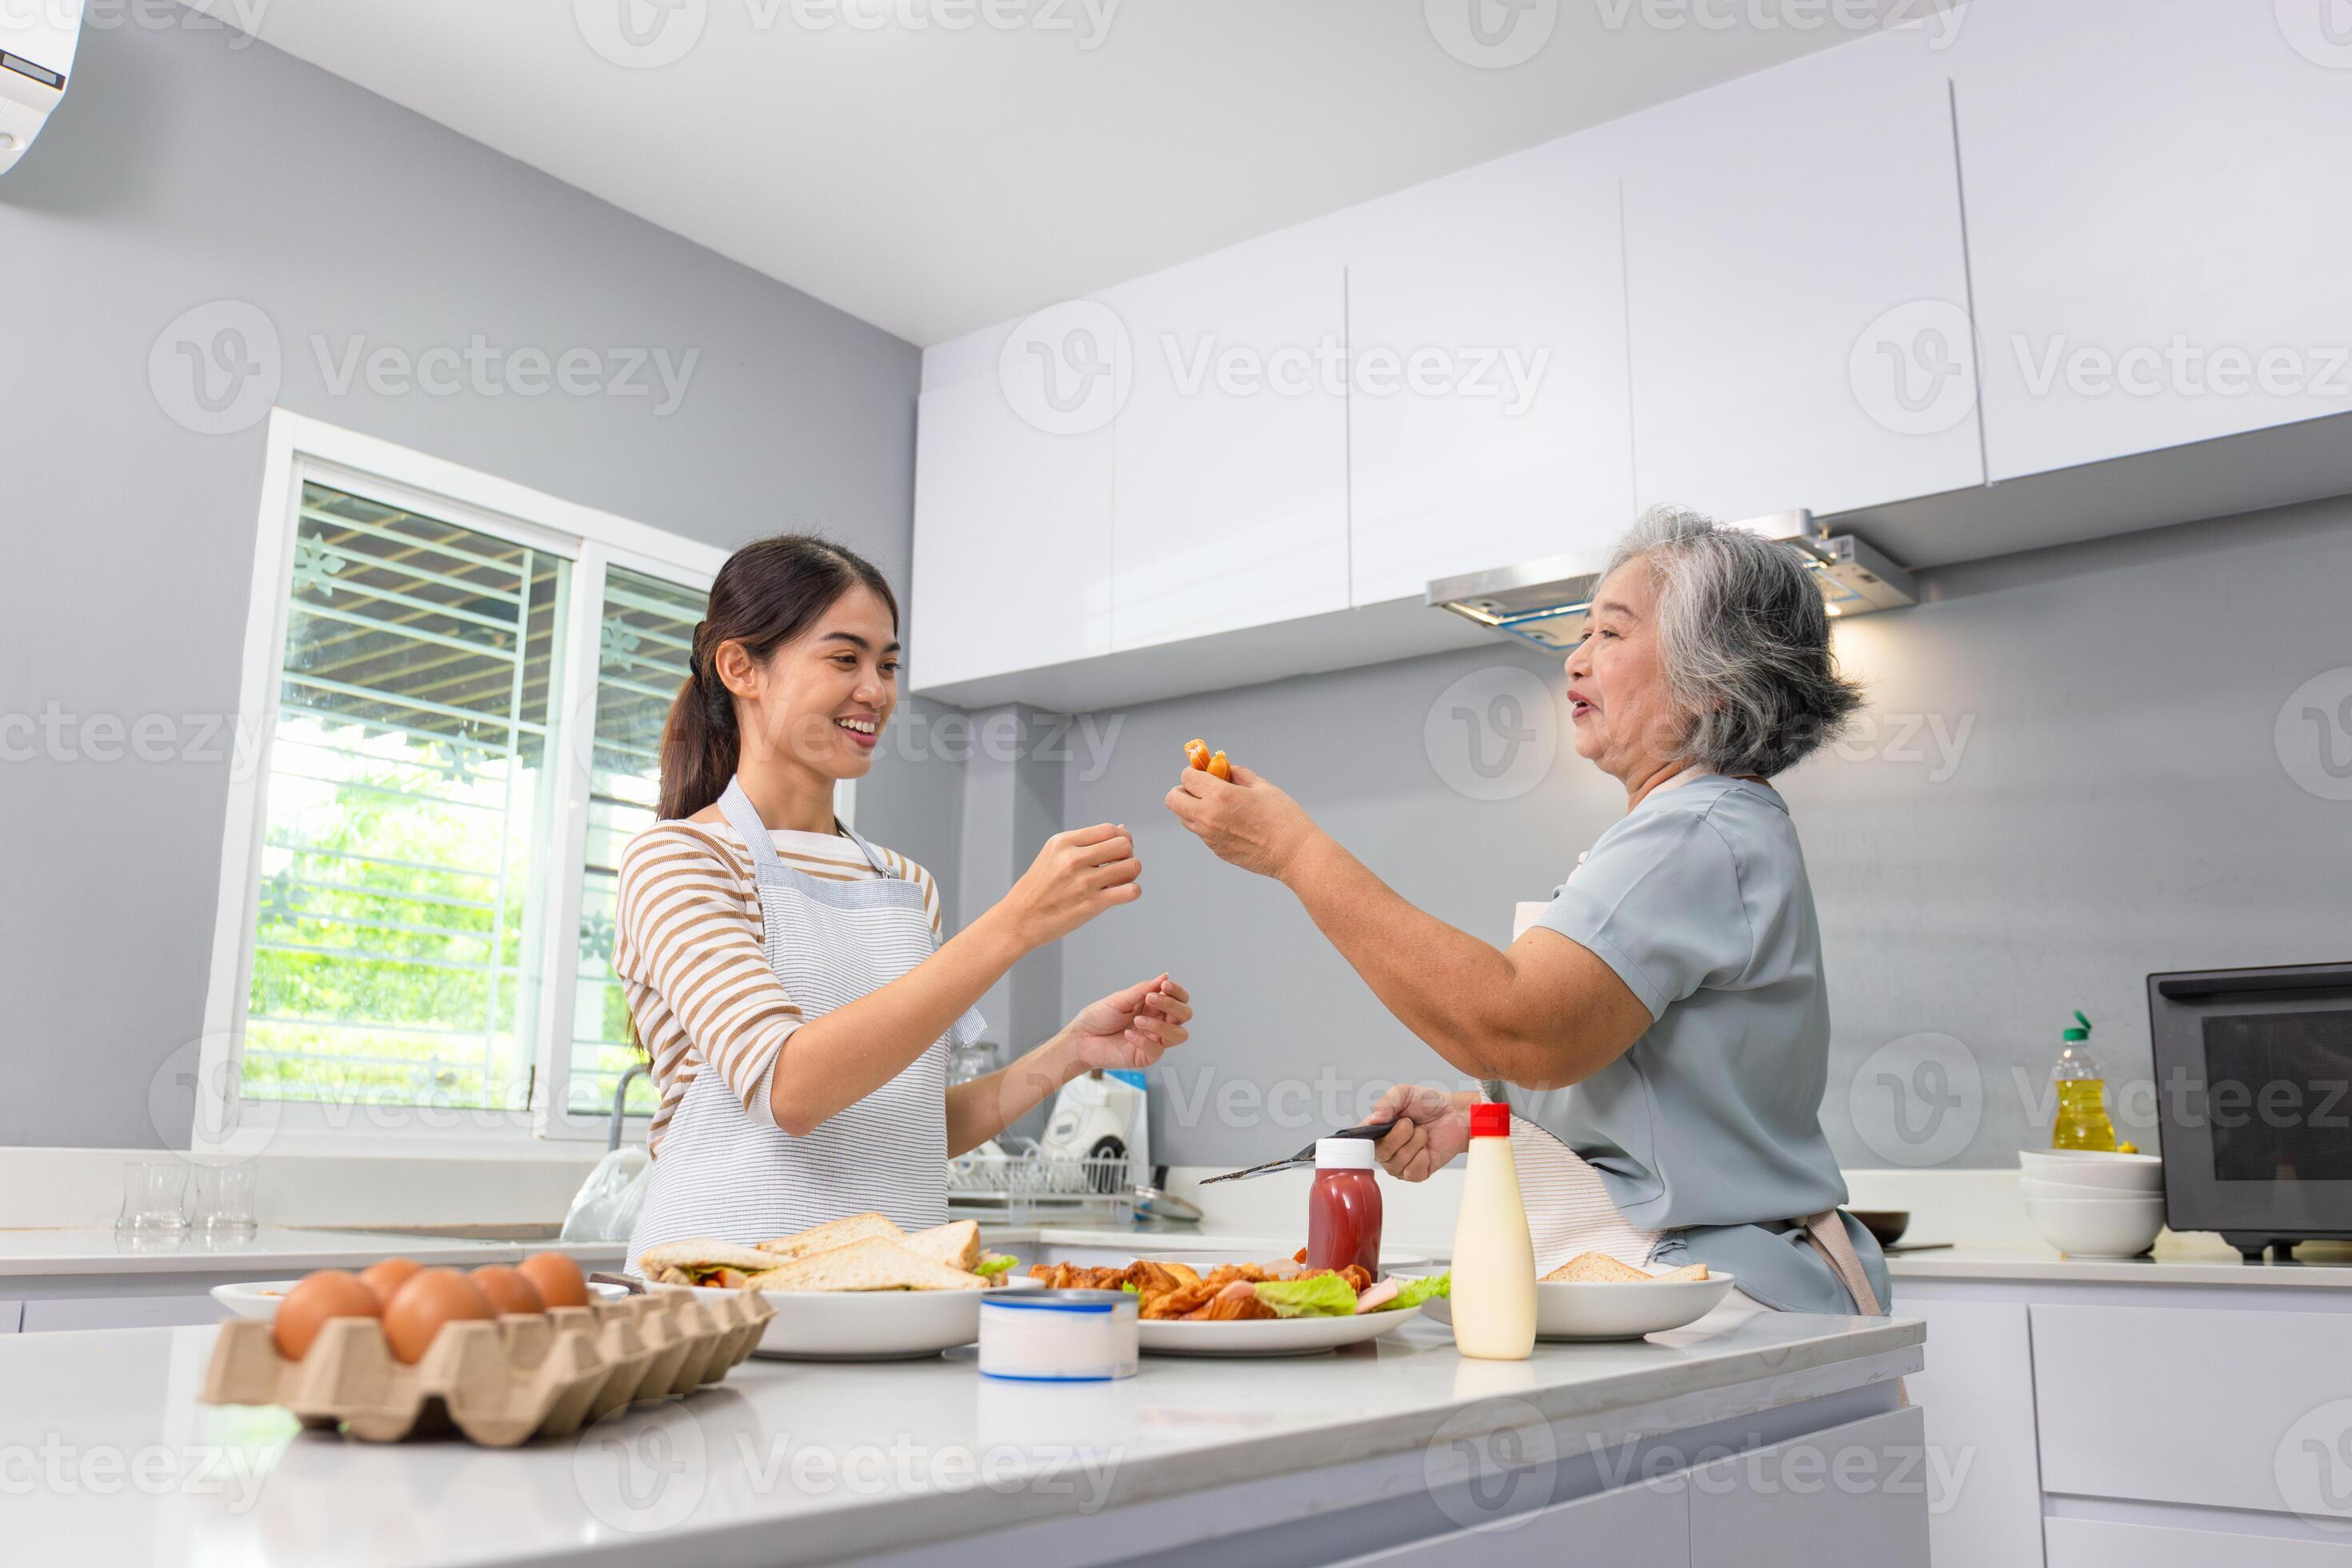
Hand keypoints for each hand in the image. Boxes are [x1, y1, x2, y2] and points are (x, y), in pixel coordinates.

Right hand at [998, 824, 1140, 949]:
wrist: (1019, 920)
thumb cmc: (1039, 887)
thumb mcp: (1053, 855)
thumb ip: (1086, 842)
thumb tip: (1123, 829)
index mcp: (1063, 843)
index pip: (1109, 829)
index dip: (1121, 838)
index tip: (1116, 851)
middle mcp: (1073, 859)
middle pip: (1124, 845)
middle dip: (1127, 855)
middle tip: (1119, 866)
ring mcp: (1083, 882)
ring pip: (1131, 866)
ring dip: (1132, 873)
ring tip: (1120, 881)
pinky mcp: (1091, 904)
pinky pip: (1130, 891)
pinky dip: (1133, 891)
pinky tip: (1122, 894)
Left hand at [1066, 974, 1192, 1071]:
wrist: (1081, 1039)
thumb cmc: (1098, 1017)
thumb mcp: (1120, 999)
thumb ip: (1143, 989)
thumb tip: (1165, 976)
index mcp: (1154, 1006)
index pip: (1180, 998)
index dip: (1178, 992)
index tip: (1165, 985)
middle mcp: (1158, 1022)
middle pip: (1185, 1015)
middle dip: (1172, 1005)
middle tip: (1151, 999)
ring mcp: (1154, 1040)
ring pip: (1179, 1035)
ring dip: (1162, 1025)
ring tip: (1138, 1020)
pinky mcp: (1146, 1056)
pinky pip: (1157, 1049)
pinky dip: (1144, 1040)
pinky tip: (1128, 1035)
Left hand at [1164, 764, 1318, 879]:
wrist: (1294, 853)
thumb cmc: (1283, 816)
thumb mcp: (1262, 786)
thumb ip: (1237, 774)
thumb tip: (1222, 769)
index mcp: (1219, 795)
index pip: (1186, 777)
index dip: (1194, 772)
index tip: (1204, 773)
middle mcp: (1208, 816)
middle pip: (1173, 799)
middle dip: (1183, 790)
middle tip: (1201, 790)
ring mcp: (1209, 836)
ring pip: (1184, 818)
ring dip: (1193, 808)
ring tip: (1218, 806)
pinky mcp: (1216, 850)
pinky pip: (1201, 832)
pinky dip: (1207, 824)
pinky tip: (1231, 824)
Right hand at [1369, 1084, 1475, 1181]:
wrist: (1455, 1114)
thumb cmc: (1428, 1104)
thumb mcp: (1405, 1093)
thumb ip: (1386, 1102)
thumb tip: (1374, 1118)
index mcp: (1376, 1131)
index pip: (1359, 1142)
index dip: (1363, 1140)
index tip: (1376, 1131)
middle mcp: (1385, 1150)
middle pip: (1381, 1152)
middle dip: (1401, 1134)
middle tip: (1411, 1123)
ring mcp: (1399, 1164)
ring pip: (1399, 1162)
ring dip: (1416, 1143)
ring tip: (1422, 1133)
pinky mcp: (1416, 1174)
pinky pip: (1413, 1172)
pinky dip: (1423, 1157)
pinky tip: (1427, 1149)